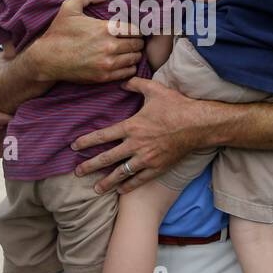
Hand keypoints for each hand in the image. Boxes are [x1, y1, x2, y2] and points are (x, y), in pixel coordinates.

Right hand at [26, 0, 143, 83]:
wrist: (47, 59)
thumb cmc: (58, 33)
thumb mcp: (69, 7)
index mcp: (105, 29)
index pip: (136, 29)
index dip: (137, 29)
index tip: (133, 30)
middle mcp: (109, 47)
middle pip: (138, 44)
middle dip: (137, 41)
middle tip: (133, 40)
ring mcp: (107, 63)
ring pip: (135, 59)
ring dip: (134, 54)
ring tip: (129, 51)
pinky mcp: (104, 77)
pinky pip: (127, 72)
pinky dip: (129, 67)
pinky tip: (123, 63)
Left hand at [70, 76, 204, 193]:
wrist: (198, 124)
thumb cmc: (176, 106)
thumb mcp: (154, 89)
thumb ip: (135, 84)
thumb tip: (122, 82)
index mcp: (132, 126)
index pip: (103, 136)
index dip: (86, 141)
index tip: (74, 147)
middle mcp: (136, 145)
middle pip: (108, 158)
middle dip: (90, 166)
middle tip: (78, 173)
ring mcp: (146, 158)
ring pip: (122, 173)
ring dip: (107, 181)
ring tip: (96, 189)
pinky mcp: (158, 167)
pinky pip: (140, 179)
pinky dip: (129, 185)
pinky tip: (120, 190)